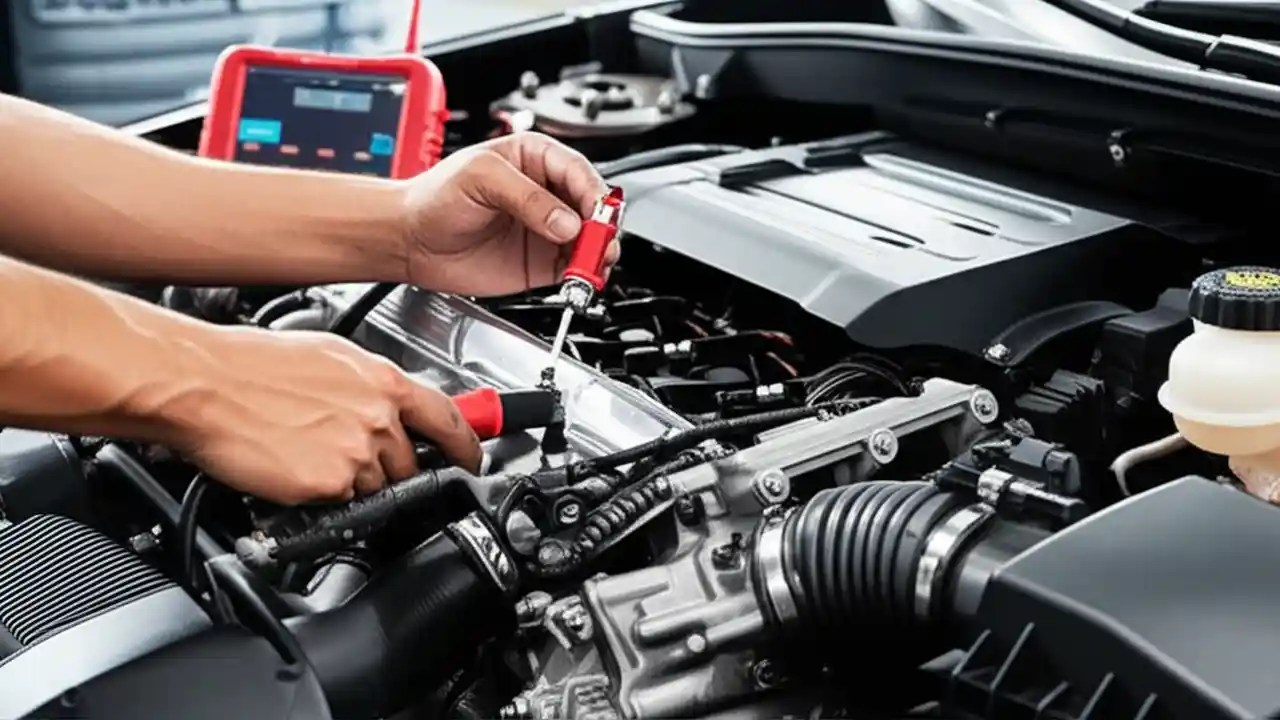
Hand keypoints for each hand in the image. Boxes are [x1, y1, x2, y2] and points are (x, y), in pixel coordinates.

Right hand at [166, 326, 480, 504]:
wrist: (204, 384)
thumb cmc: (252, 366)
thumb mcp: (332, 357)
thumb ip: (373, 386)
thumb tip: (394, 404)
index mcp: (384, 382)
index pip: (450, 421)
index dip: (468, 447)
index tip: (471, 460)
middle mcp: (377, 419)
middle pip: (410, 463)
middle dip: (390, 465)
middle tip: (354, 454)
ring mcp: (355, 456)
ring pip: (376, 486)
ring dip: (354, 480)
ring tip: (311, 453)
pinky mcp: (327, 486)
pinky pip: (340, 502)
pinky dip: (323, 494)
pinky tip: (296, 467)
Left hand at [400, 132, 616, 296]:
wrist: (409, 239)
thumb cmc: (434, 197)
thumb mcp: (479, 179)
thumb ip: (526, 197)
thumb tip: (565, 221)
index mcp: (535, 159)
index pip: (579, 172)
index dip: (593, 193)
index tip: (595, 214)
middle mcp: (546, 193)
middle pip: (593, 207)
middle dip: (602, 225)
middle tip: (599, 243)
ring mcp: (546, 229)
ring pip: (589, 240)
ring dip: (598, 252)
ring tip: (593, 263)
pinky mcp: (541, 262)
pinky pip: (574, 268)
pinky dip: (584, 274)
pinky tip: (581, 276)